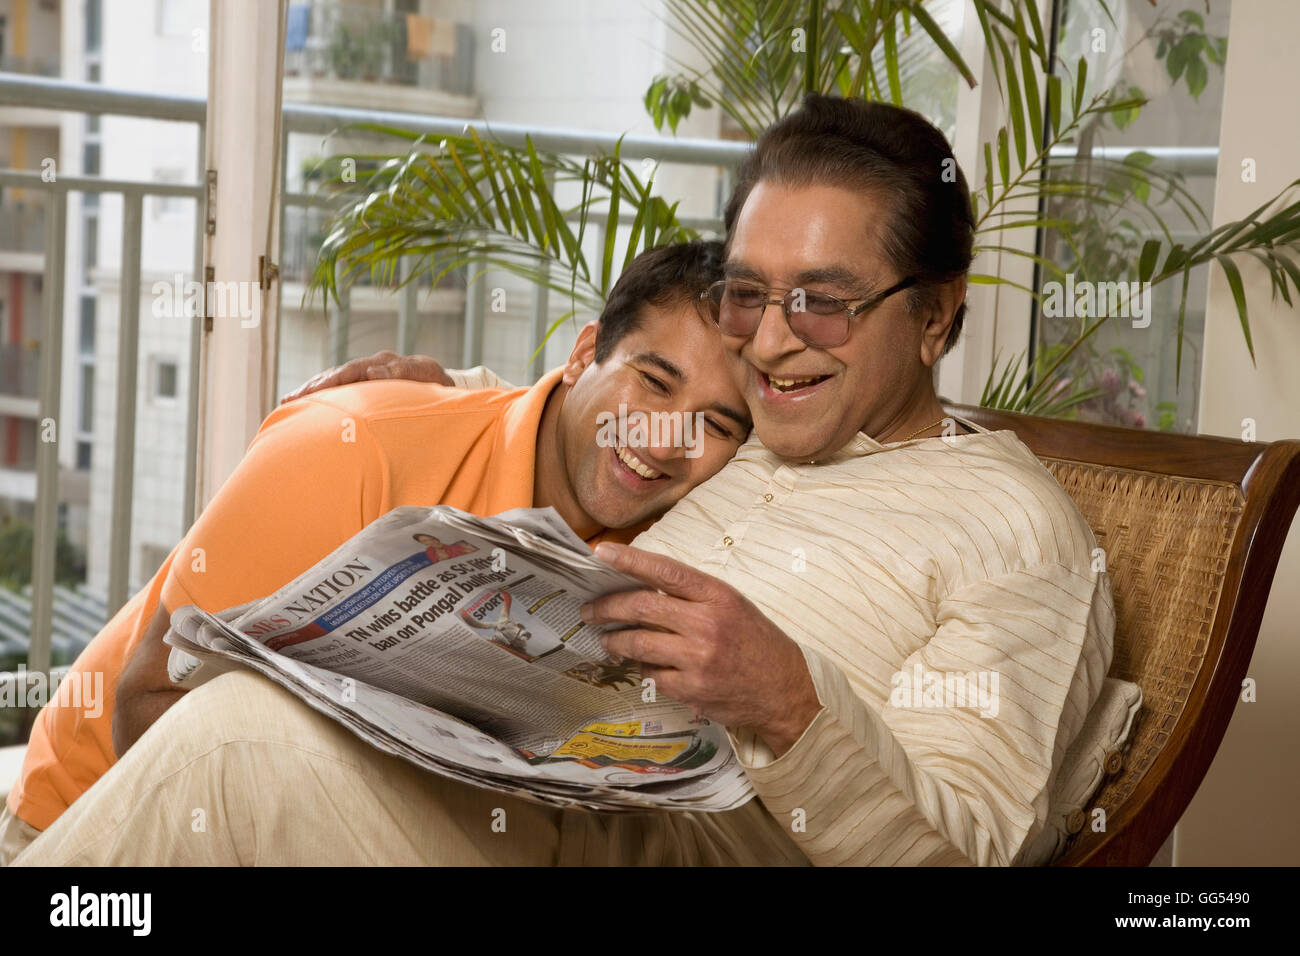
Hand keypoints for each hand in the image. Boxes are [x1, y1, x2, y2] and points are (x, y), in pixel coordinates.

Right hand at [279, 350, 452, 403]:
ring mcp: (367, 374)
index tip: (310, 393)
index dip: (329, 381)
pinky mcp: (366, 385)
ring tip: (288, 403)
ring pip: (335, 381)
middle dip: (311, 387)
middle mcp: (371, 366)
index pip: (349, 371)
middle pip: (335, 374)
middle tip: (288, 401)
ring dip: (312, 391)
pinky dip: (324, 395)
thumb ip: (402, 372)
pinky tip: (307, 405)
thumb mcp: (425, 376)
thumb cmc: (437, 382)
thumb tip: (371, 371)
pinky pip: (341, 389)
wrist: (443, 380)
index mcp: (382, 363)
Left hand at [580, 542, 821, 757]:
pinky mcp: (691, 689)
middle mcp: (707, 624)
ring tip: (606, 638)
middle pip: (641, 608)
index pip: (665, 571)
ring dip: (615, 640)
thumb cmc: (755, 642)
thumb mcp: (733, 606)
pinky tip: (643, 665)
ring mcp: (697, 659)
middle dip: (607, 607)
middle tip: (590, 610)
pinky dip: (642, 668)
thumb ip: (692, 596)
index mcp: (718, 596)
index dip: (630, 559)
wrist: (784, 690)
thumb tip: (642, 587)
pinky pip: (650, 674)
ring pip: (638, 644)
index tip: (601, 552)